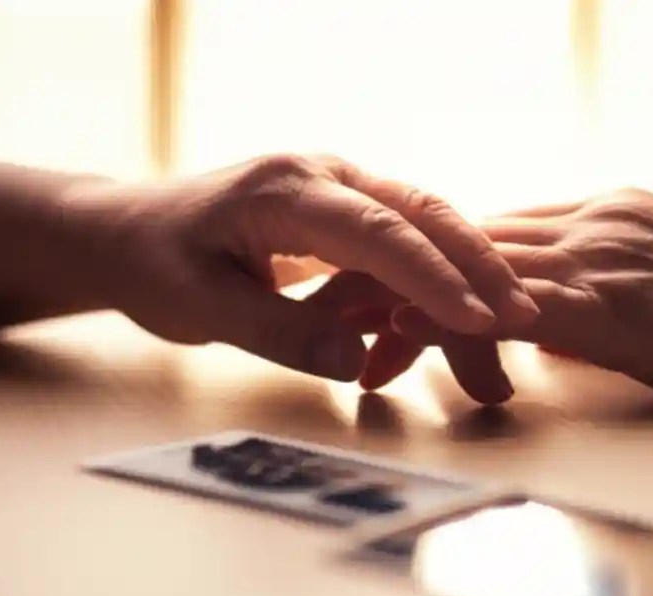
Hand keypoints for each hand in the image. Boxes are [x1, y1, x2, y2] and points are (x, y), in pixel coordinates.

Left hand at [66, 154, 538, 379]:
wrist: (129, 231)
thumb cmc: (155, 264)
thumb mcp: (200, 307)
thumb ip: (277, 333)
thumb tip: (353, 363)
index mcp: (287, 188)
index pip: (377, 232)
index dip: (431, 278)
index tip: (477, 319)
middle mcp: (325, 175)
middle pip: (422, 211)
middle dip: (477, 264)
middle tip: (523, 317)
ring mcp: (341, 187)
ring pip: (426, 221)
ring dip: (469, 270)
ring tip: (510, 322)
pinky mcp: (348, 210)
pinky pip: (407, 239)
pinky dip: (437, 277)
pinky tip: (464, 314)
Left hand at [355, 189, 652, 404]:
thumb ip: (605, 299)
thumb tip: (551, 331)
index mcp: (606, 214)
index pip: (500, 228)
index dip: (440, 257)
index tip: (391, 281)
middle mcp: (589, 221)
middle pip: (467, 235)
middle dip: (401, 269)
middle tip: (338, 296)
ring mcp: (593, 255)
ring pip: (468, 266)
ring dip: (401, 295)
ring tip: (342, 324)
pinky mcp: (600, 303)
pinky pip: (498, 309)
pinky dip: (440, 324)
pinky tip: (393, 345)